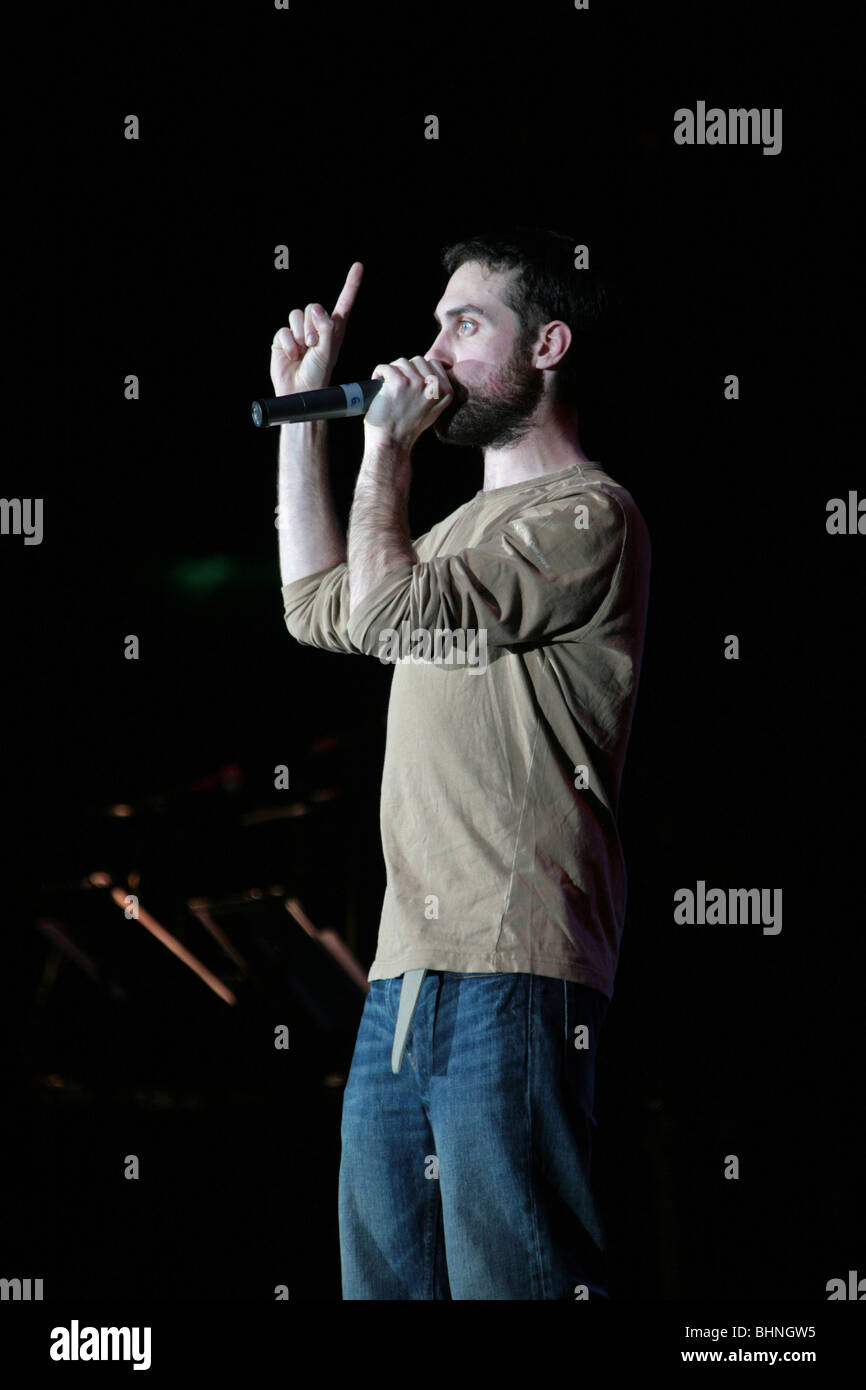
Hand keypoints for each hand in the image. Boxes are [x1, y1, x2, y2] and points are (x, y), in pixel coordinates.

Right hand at [269, 262, 363, 395]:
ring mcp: (299, 332)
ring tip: (303, 351)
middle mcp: (317, 328)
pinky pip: (283, 330)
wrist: (301, 392)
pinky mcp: (284, 339)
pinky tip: (292, 355)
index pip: (344, 303)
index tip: (358, 266)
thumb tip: (316, 309)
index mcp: (334, 330)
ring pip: (296, 315)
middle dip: (312, 325)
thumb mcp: (328, 351)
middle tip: (313, 345)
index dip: (350, 285)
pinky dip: (288, 343)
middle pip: (312, 307)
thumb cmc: (319, 375)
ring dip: (300, 333)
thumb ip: (326, 328)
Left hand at [363, 357, 452, 450]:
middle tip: (397, 386)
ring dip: (392, 372)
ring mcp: (416, 384)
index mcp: (446, 393)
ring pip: (401, 362)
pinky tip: (377, 384)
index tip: (410, 384)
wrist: (392, 443)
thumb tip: (428, 370)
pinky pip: (386, 367)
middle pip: (418, 360)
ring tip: (387, 387)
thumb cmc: (407, 428)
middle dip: (405, 370)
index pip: (435, 364)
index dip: (419, 371)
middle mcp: (433, 387)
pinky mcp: (398, 383)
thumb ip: (435, 391)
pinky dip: (379, 374)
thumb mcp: (432, 411)